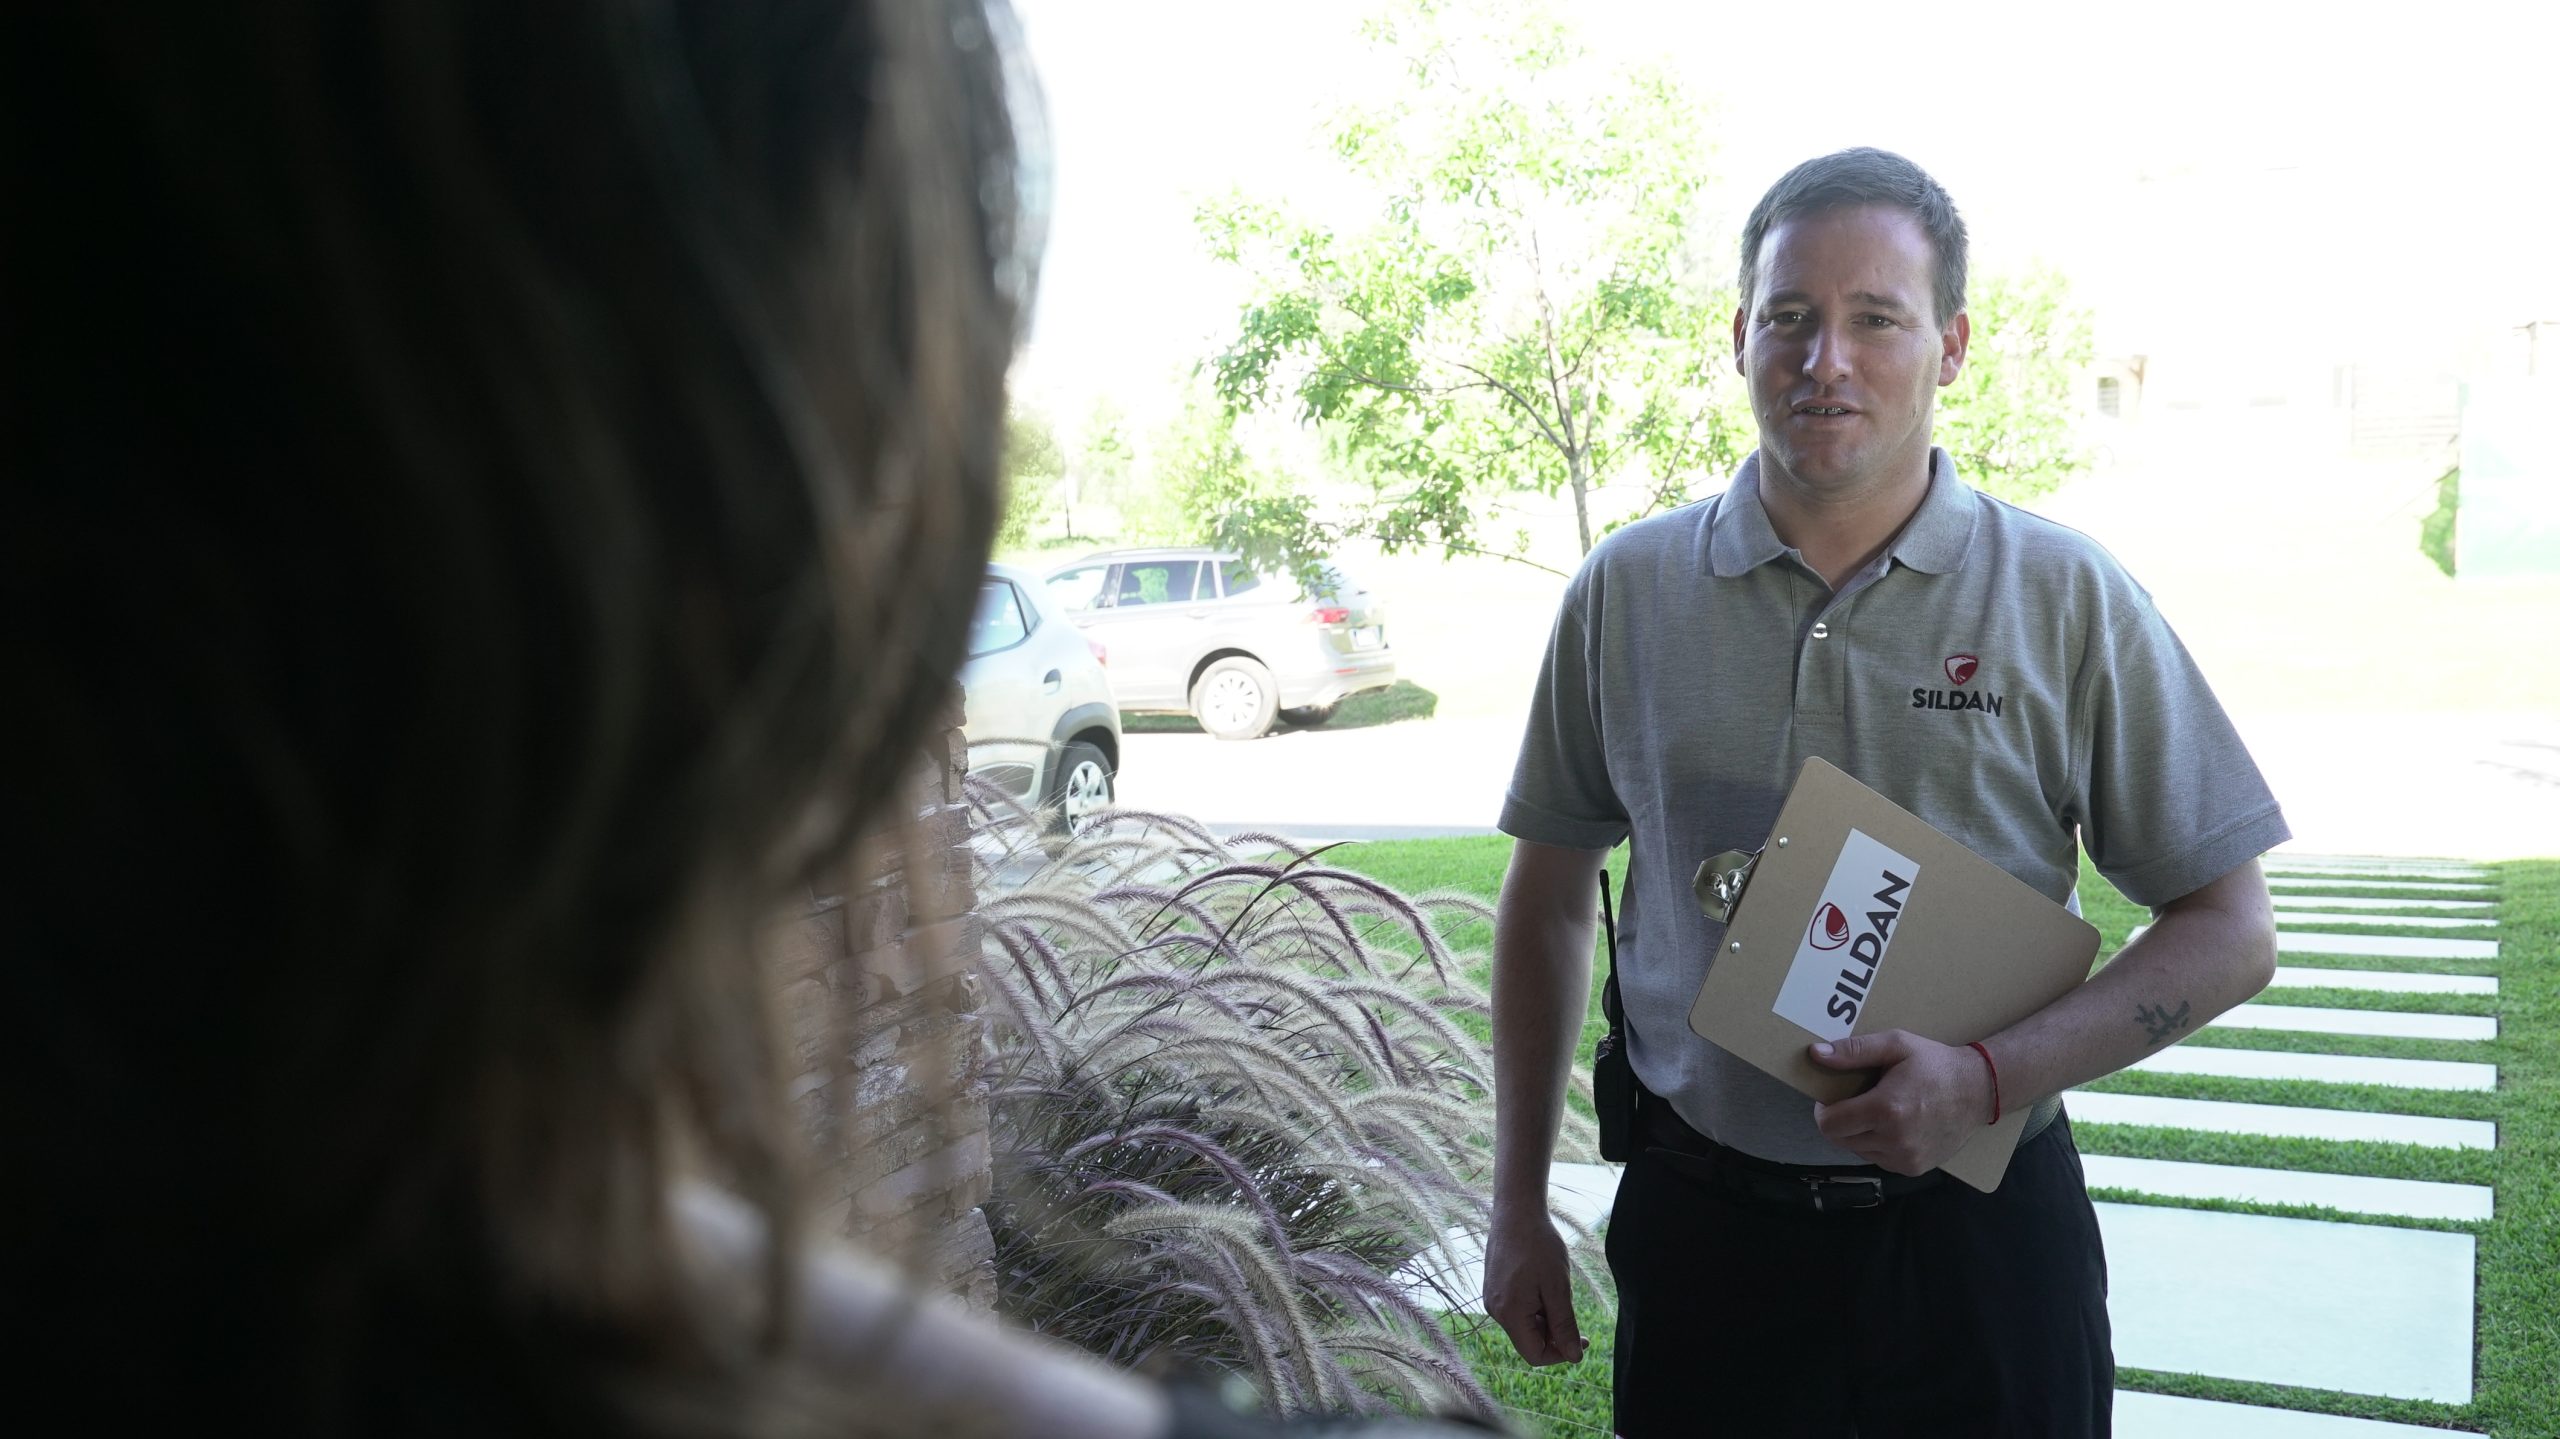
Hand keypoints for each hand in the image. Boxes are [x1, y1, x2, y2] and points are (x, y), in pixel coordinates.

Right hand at [1480, 1204, 1586, 1366]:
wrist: (1516, 1212)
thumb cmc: (1539, 1246)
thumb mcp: (1558, 1288)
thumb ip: (1564, 1326)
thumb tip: (1574, 1358)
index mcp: (1510, 1314)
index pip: (1535, 1354)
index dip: (1561, 1354)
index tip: (1584, 1339)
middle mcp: (1496, 1311)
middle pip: (1529, 1341)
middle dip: (1554, 1335)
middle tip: (1574, 1314)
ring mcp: (1492, 1299)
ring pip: (1524, 1325)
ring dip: (1546, 1319)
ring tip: (1558, 1291)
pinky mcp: (1494, 1288)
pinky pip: (1517, 1310)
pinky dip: (1535, 1307)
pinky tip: (1545, 1285)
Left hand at [1807, 1029, 1993, 1175]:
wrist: (1978, 1090)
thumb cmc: (1934, 1064)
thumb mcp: (1895, 1045)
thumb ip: (1854, 1050)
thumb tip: (1817, 1055)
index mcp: (1886, 1109)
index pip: (1828, 1124)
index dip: (1823, 1109)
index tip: (1831, 1097)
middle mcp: (1894, 1140)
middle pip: (1839, 1139)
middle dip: (1840, 1120)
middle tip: (1857, 1100)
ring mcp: (1905, 1158)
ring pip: (1857, 1151)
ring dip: (1858, 1133)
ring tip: (1878, 1111)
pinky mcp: (1913, 1168)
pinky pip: (1878, 1159)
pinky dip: (1877, 1145)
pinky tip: (1893, 1126)